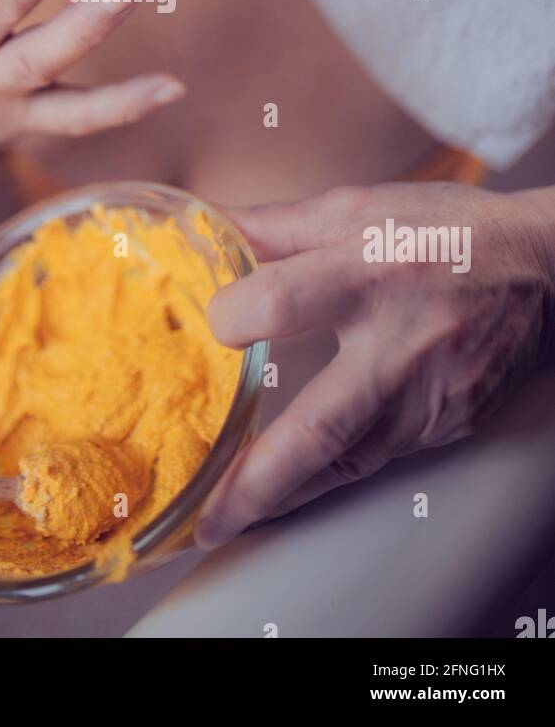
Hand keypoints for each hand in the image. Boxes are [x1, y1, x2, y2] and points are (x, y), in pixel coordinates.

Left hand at [196, 181, 554, 547]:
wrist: (546, 271)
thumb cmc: (444, 232)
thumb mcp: (358, 208)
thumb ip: (275, 225)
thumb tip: (205, 226)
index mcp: (369, 269)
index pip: (285, 301)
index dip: (235, 316)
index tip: (213, 324)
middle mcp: (398, 342)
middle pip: (320, 424)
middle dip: (258, 479)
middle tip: (207, 516)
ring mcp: (427, 396)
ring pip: (346, 461)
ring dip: (284, 494)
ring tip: (227, 518)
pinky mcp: (448, 425)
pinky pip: (377, 458)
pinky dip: (328, 477)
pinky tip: (289, 488)